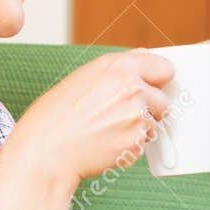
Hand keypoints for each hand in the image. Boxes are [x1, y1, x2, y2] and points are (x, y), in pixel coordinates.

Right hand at [13, 48, 175, 184]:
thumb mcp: (83, 77)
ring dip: (138, 129)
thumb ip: (118, 69)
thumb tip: (143, 58)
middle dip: (149, 108)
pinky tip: (105, 143)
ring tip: (106, 130)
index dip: (157, 79)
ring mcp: (137, 117)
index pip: (163, 67)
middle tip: (121, 115)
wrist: (46, 151)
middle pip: (163, 100)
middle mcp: (133, 89)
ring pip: (153, 124)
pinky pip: (142, 145)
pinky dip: (129, 147)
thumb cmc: (55, 116)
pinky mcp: (136, 143)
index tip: (153, 86)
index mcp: (118, 67)